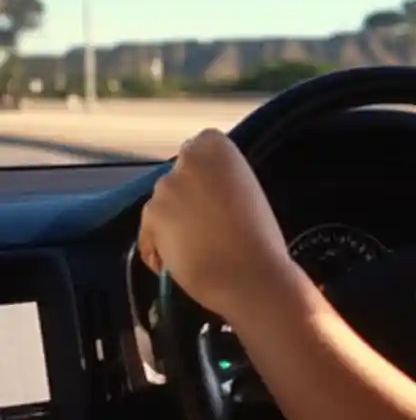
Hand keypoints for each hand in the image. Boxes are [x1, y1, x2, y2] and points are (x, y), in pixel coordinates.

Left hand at [137, 129, 301, 319]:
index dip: (209, 170)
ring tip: (197, 246)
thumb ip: (225, 180)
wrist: (249, 275)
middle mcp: (185, 162)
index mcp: (217, 148)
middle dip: (188, 194)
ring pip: (164, 203)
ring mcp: (163, 192)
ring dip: (174, 220)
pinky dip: (160, 246)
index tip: (220, 190)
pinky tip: (182, 261)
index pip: (202, 144)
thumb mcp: (250, 193)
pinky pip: (150, 232)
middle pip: (180, 175)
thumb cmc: (262, 237)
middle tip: (210, 221)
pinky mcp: (150, 222)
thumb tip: (208, 191)